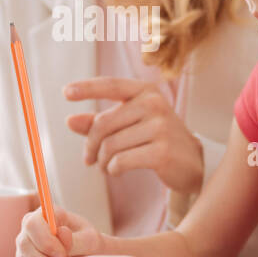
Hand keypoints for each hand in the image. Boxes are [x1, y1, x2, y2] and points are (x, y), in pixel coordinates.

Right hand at [15, 205, 106, 256]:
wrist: (88, 256)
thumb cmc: (89, 245)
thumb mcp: (89, 241)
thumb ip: (75, 239)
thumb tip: (60, 232)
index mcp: (45, 213)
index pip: (33, 223)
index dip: (45, 241)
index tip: (62, 254)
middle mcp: (30, 225)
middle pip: (24, 243)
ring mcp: (24, 243)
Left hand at [64, 76, 203, 195]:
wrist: (192, 161)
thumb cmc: (156, 138)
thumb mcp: (130, 124)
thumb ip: (100, 121)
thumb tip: (69, 121)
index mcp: (146, 91)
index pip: (111, 85)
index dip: (87, 88)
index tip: (65, 92)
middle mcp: (154, 104)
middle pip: (103, 123)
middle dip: (90, 145)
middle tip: (88, 158)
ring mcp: (160, 127)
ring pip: (110, 145)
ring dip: (102, 161)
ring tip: (106, 166)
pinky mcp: (162, 151)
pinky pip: (121, 161)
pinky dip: (113, 169)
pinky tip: (117, 171)